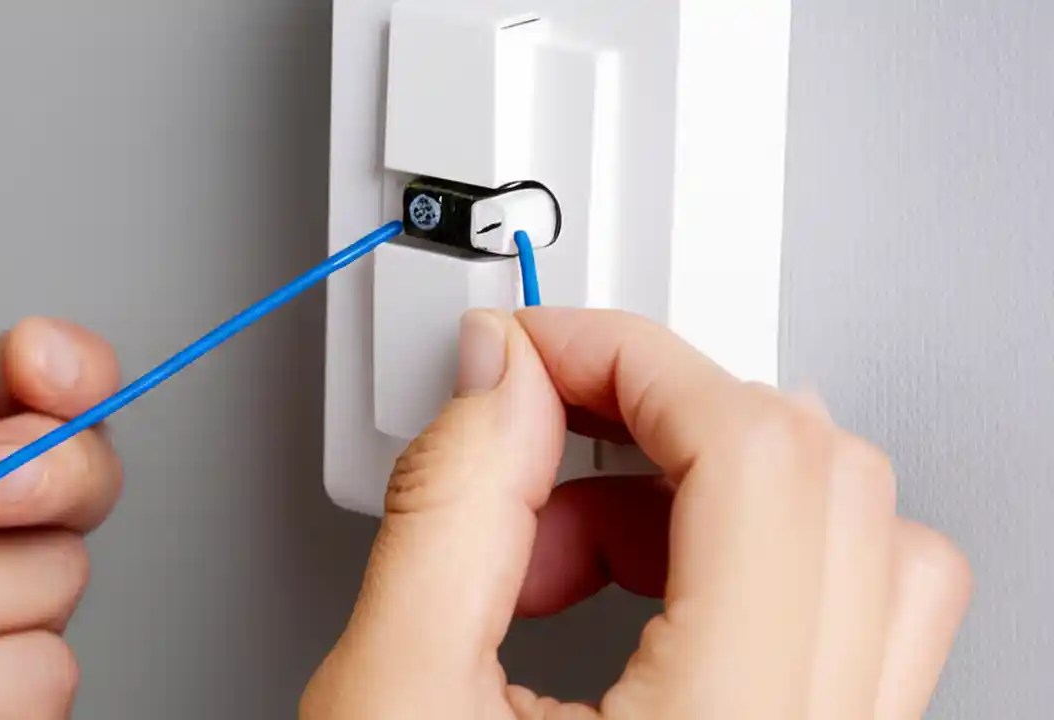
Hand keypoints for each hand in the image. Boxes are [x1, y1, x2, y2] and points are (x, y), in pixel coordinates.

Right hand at [302, 308, 971, 718]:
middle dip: (661, 414)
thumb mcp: (391, 703)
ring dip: (706, 489)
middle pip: (823, 477)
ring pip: (858, 540)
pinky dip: (739, 555)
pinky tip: (623, 593)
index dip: (633, 359)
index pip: (751, 457)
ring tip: (569, 537)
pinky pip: (848, 611)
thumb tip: (496, 383)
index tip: (536, 348)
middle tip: (543, 419)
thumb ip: (446, 514)